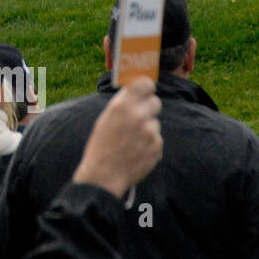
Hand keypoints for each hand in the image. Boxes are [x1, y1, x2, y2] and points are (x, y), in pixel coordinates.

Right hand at [72, 79, 162, 196]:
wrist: (104, 174)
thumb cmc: (101, 145)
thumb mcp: (106, 118)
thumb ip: (123, 104)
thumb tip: (137, 92)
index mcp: (122, 105)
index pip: (146, 84)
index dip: (146, 88)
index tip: (144, 92)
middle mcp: (138, 116)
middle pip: (156, 102)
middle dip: (149, 108)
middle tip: (138, 118)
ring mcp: (150, 132)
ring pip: (155, 123)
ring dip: (147, 129)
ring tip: (132, 141)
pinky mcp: (157, 147)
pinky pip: (157, 139)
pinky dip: (150, 144)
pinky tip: (137, 151)